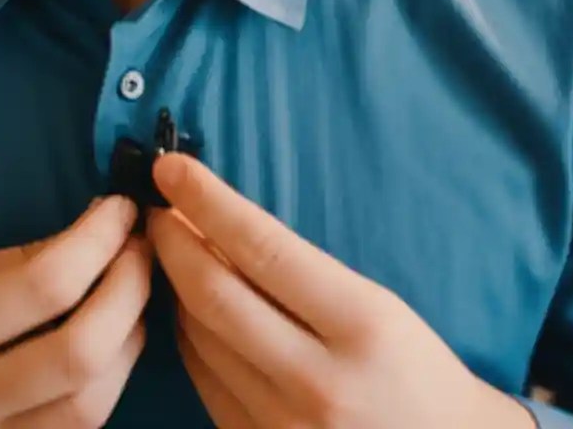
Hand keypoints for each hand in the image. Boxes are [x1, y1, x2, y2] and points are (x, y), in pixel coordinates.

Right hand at [0, 196, 150, 428]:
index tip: (121, 209)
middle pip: (81, 350)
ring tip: (133, 294)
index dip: (98, 241)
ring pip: (93, 400)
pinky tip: (115, 342)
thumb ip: (10, 267)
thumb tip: (94, 233)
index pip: (42, 286)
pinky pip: (85, 428)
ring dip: (131, 337)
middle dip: (130, 288)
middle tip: (141, 248)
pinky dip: (113, 379)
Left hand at [148, 155, 535, 428]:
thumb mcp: (382, 309)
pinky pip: (203, 381)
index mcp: (362, 325)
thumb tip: (223, 230)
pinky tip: (192, 313)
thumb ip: (305, 275)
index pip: (264, 249)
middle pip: (214, 294)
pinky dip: (189, 337)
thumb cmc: (417, 371)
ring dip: (176, 287)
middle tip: (155, 208)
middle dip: (172, 240)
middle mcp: (317, 378)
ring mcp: (282, 423)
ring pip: (199, 338)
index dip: (208, 202)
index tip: (172, 168)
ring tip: (174, 255)